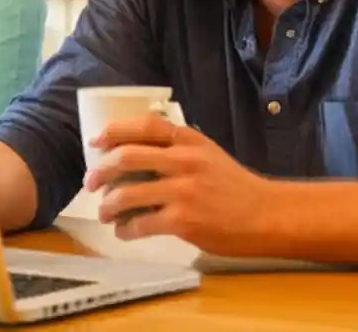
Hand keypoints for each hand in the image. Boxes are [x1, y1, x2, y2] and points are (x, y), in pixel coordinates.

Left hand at [84, 114, 268, 255]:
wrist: (266, 215)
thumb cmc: (235, 186)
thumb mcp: (208, 154)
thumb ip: (177, 148)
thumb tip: (135, 149)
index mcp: (189, 140)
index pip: (144, 125)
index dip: (113, 131)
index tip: (96, 142)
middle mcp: (184, 160)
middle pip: (126, 157)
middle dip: (100, 171)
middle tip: (91, 183)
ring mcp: (183, 191)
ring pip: (127, 193)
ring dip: (108, 205)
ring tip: (104, 213)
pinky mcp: (184, 221)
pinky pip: (141, 223)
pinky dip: (126, 229)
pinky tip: (125, 232)